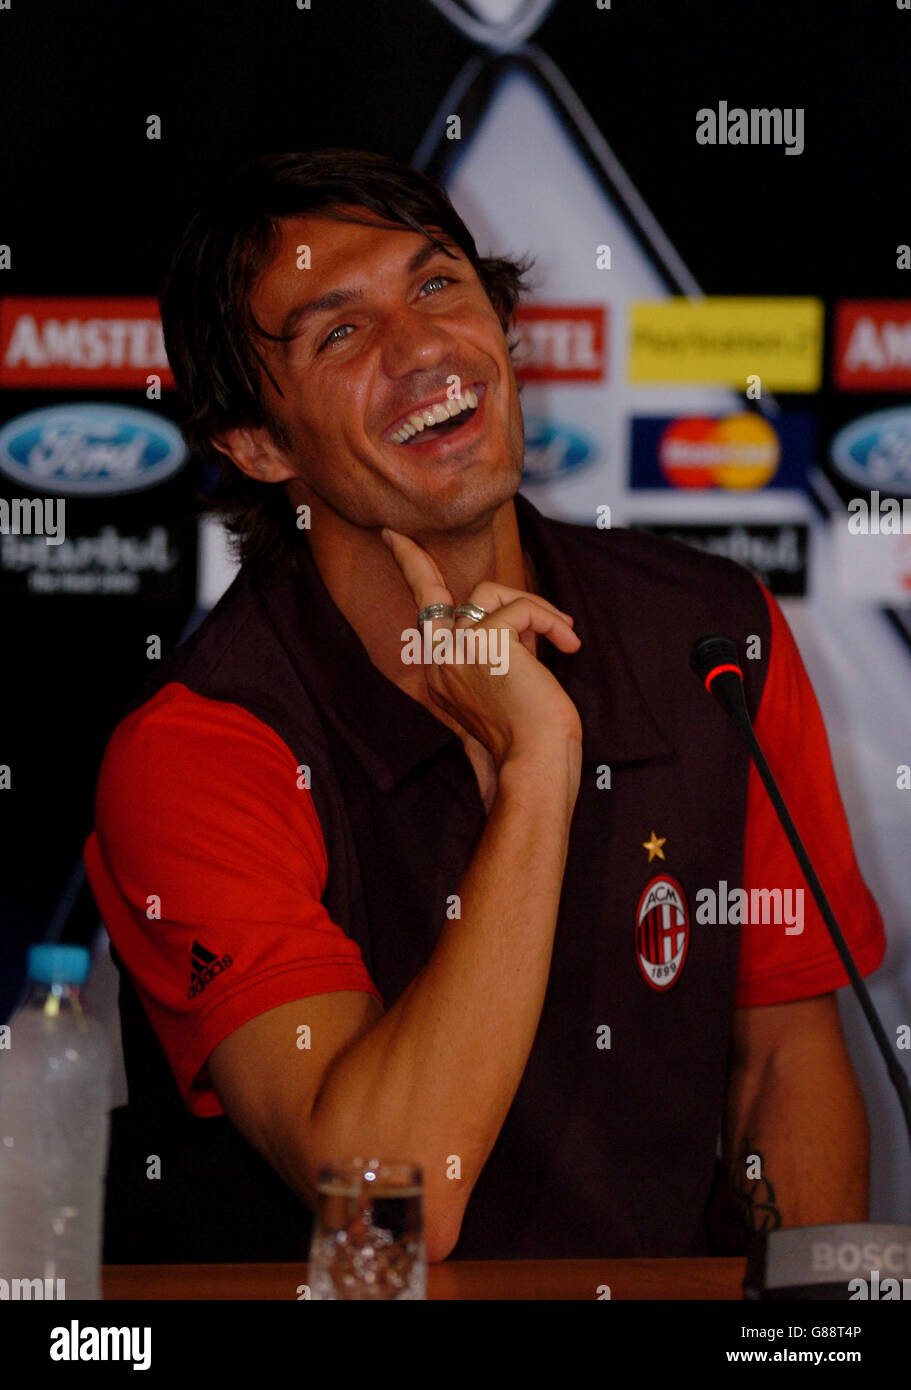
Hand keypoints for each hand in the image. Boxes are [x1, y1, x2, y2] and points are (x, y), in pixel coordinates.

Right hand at [381, 528, 582, 773]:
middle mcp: (440, 657)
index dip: (409, 566)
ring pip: (492, 592)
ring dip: (536, 608)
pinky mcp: (485, 641)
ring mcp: (458, 648)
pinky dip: (552, 621)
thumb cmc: (527, 741)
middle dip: (430, 564)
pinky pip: (522, 608)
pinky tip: (569, 647)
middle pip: (435, 589)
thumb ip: (497, 658)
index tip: (393, 535)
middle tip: (430, 555)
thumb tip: (521, 629)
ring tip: (564, 639)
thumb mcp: (503, 693)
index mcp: (441, 671)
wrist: (534, 765)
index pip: (423, 610)